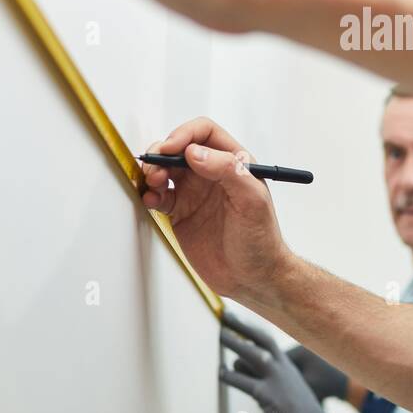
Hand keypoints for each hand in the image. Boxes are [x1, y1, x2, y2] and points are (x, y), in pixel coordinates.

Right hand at [140, 117, 291, 300]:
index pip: (205, 133)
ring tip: (153, 184)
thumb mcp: (251, 201)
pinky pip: (159, 195)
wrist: (252, 278)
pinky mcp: (181, 213)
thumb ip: (227, 170)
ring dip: (153, 172)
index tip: (172, 148)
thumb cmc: (261, 240)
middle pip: (179, 148)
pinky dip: (150, 194)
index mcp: (233, 163)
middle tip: (155, 168)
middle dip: (163, 153)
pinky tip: (151, 200)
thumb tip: (194, 153)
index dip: (185, 134)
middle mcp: (212, 174)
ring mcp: (195, 193)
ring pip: (165, 170)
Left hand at [220, 312, 337, 412]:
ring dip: (233, 343)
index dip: (250, 327)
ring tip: (219, 335)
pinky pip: (243, 381)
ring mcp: (276, 380)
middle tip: (224, 314)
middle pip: (260, 338)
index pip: (267, 339)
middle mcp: (282, 367)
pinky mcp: (268, 395)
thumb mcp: (286, 387)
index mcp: (287, 365)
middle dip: (241, 325)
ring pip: (250, 354)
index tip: (236, 317)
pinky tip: (221, 372)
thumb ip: (263, 373)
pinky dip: (229, 376)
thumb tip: (237, 365)